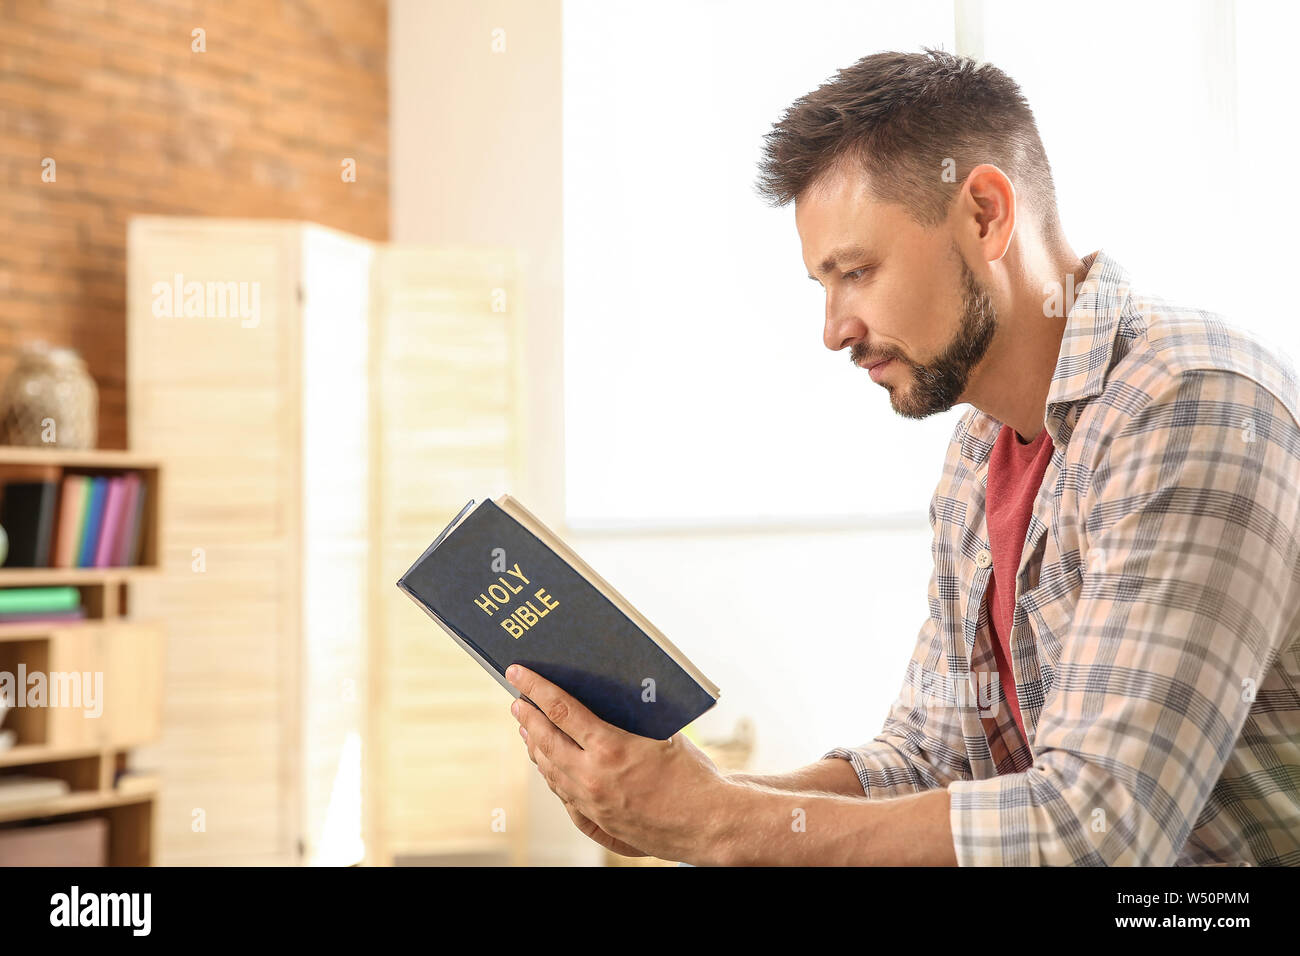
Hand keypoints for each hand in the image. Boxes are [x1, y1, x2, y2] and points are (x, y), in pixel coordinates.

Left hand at [507, 664, 726, 863]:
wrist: (710, 824)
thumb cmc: (694, 774)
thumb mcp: (664, 734)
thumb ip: (632, 719)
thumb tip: (610, 699)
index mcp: (610, 749)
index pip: (560, 710)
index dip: (536, 688)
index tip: (517, 673)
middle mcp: (593, 778)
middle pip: (546, 742)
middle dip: (527, 718)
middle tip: (517, 701)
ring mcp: (592, 805)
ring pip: (550, 772)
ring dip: (535, 748)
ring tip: (527, 730)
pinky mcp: (599, 823)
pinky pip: (564, 797)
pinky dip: (553, 776)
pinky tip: (550, 766)